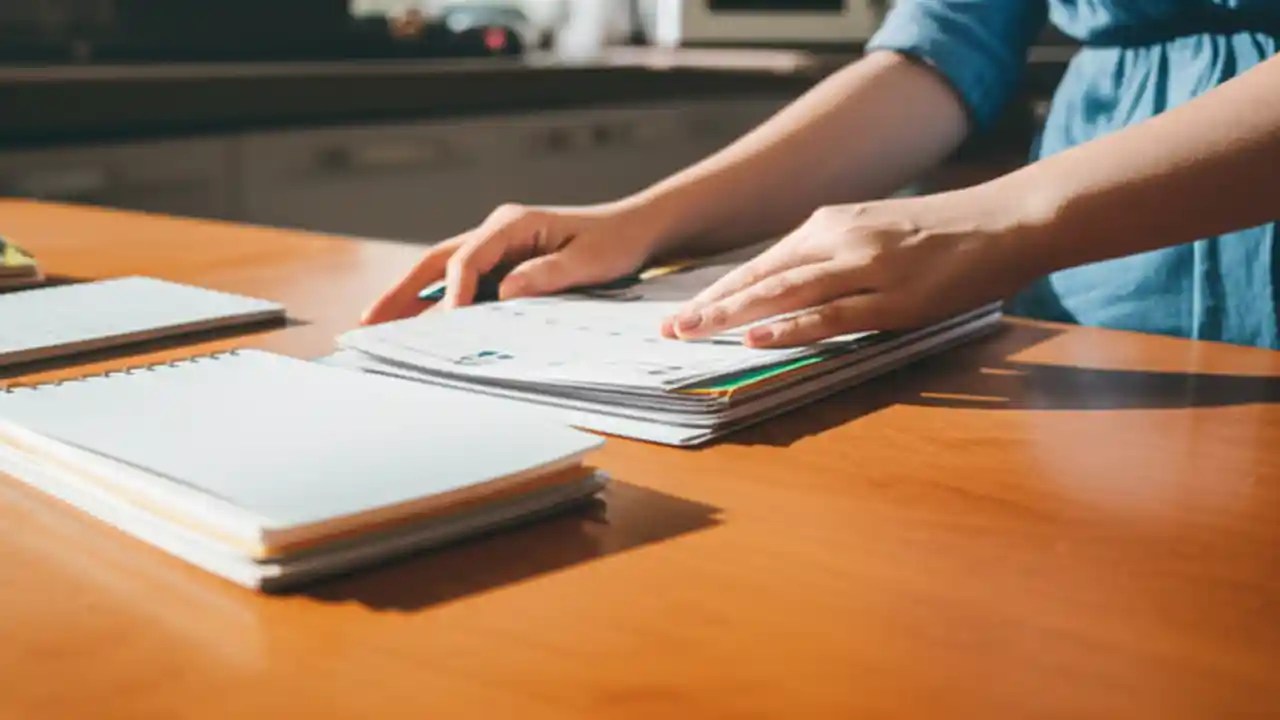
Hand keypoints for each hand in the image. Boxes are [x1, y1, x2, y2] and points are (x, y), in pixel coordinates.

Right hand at [362, 200, 666, 323]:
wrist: (632, 230)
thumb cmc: (613, 243)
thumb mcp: (589, 261)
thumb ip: (548, 274)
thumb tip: (504, 291)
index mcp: (513, 224)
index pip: (469, 259)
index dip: (454, 292)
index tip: (448, 322)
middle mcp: (496, 231)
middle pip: (437, 261)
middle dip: (402, 291)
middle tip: (369, 321)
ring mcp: (496, 246)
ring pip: (442, 270)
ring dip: (410, 297)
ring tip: (377, 324)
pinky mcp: (502, 263)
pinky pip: (461, 281)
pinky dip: (437, 300)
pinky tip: (420, 324)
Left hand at [661, 189, 1046, 346]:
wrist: (1006, 220)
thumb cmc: (941, 231)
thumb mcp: (873, 231)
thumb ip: (829, 256)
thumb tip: (786, 289)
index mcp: (830, 224)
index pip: (761, 264)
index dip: (719, 290)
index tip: (684, 311)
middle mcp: (840, 240)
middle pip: (761, 278)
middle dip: (711, 305)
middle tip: (669, 328)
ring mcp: (867, 268)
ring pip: (785, 293)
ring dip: (733, 315)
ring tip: (693, 333)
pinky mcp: (895, 297)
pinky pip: (831, 315)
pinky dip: (790, 326)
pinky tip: (755, 336)